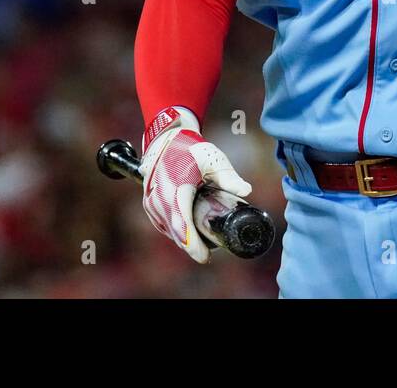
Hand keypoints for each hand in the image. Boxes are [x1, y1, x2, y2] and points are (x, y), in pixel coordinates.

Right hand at [139, 106, 252, 263]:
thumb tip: (247, 191)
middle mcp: (159, 196)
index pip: (181, 222)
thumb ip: (228, 177)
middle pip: (175, 231)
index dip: (192, 243)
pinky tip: (185, 235)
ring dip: (182, 239)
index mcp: (176, 187)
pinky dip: (173, 231)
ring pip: (167, 229)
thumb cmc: (191, 149)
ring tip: (200, 245)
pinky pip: (161, 223)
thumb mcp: (212, 160)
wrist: (167, 139)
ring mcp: (151, 200)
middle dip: (191, 245)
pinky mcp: (149, 203)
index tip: (204, 257)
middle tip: (208, 254)